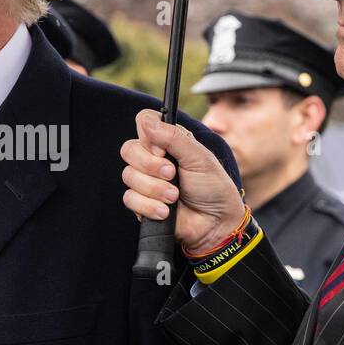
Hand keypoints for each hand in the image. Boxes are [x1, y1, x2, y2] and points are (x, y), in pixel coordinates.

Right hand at [121, 109, 245, 254]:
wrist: (215, 223)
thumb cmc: (212, 188)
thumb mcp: (199, 157)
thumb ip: (173, 137)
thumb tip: (147, 121)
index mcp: (168, 142)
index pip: (143, 122)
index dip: (148, 135)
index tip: (163, 150)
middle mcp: (153, 158)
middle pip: (129, 149)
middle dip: (151, 166)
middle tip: (172, 174)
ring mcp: (145, 180)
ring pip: (128, 176)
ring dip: (154, 189)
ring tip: (175, 197)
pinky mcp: (141, 203)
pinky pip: (130, 199)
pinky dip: (149, 206)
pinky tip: (165, 211)